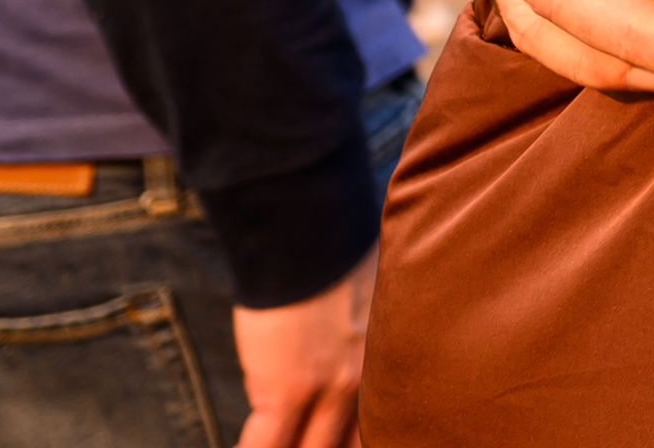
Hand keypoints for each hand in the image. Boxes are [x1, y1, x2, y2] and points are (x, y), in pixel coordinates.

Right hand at [231, 250, 370, 447]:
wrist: (310, 226)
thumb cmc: (335, 243)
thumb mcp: (372, 290)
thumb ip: (363, 327)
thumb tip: (349, 334)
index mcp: (387, 358)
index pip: (378, 424)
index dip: (359, 438)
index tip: (338, 437)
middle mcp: (366, 381)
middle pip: (348, 445)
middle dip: (323, 447)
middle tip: (307, 444)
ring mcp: (327, 390)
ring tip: (279, 445)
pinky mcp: (285, 391)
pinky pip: (265, 446)